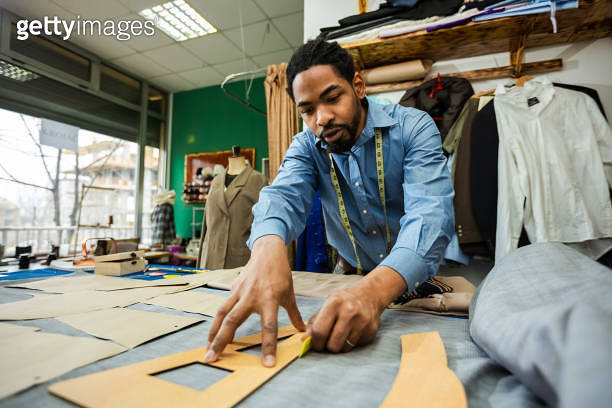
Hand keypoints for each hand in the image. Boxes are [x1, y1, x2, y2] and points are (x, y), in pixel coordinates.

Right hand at [204, 235, 305, 366]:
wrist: (267, 252)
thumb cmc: (280, 273)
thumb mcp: (289, 294)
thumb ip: (294, 314)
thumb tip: (303, 331)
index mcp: (269, 300)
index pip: (269, 327)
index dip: (268, 346)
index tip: (267, 364)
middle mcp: (251, 297)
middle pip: (233, 322)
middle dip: (221, 341)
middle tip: (212, 358)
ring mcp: (239, 293)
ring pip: (222, 315)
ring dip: (213, 333)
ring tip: (208, 350)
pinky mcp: (232, 290)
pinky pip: (222, 308)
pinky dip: (217, 322)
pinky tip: (213, 334)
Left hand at [306, 286, 380, 351]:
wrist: (369, 296)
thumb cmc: (343, 302)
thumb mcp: (327, 305)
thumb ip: (314, 322)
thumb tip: (304, 340)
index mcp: (334, 303)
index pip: (320, 331)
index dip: (315, 342)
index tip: (316, 344)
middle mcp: (350, 312)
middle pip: (333, 344)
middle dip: (327, 347)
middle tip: (327, 342)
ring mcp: (362, 322)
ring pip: (344, 348)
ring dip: (339, 346)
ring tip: (341, 334)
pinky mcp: (371, 331)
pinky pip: (355, 346)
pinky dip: (351, 343)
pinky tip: (352, 331)